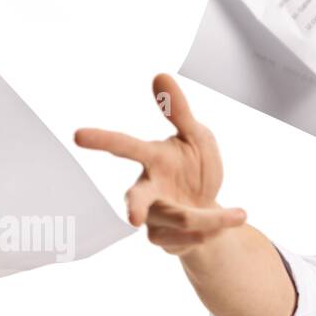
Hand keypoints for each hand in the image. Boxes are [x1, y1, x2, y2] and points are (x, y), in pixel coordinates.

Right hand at [75, 73, 245, 255]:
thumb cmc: (197, 168)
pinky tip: (221, 226)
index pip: (125, 147)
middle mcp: (147, 188)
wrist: (213, 211)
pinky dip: (211, 232)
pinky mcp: (163, 239)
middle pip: (136, 198)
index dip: (102, 140)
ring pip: (179, 220)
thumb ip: (180, 112)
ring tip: (238, 214)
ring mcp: (152, 217)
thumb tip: (161, 74)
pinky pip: (187, 240)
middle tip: (132, 217)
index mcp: (152, 159)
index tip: (78, 136)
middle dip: (135, 207)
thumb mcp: (197, 137)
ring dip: (211, 218)